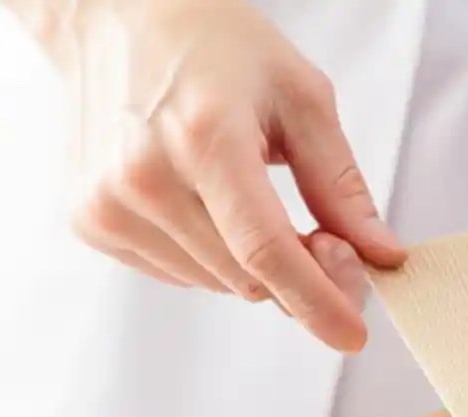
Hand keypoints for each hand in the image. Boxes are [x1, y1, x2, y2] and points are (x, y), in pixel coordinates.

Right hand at [7, 0, 404, 351]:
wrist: (116, 17)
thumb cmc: (214, 46)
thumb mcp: (300, 96)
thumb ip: (340, 184)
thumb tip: (378, 255)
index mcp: (204, 139)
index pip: (266, 251)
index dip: (316, 301)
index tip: (351, 333)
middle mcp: (144, 178)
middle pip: (248, 278)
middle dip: (301, 274)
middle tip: (324, 237)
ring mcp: (107, 205)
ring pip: (216, 284)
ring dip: (253, 264)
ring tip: (250, 196)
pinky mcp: (89, 222)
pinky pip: (177, 274)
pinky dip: (210, 255)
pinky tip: (205, 199)